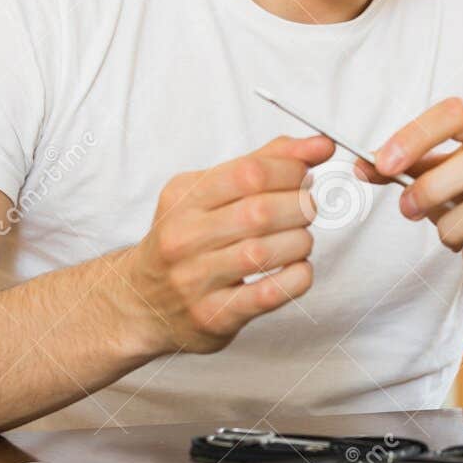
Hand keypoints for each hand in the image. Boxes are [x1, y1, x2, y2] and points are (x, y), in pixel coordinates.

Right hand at [119, 135, 333, 354]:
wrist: (142, 303)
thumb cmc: (187, 239)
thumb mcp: (209, 192)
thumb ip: (264, 163)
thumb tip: (320, 145)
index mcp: (183, 198)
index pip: (248, 173)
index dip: (290, 170)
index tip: (303, 175)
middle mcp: (183, 238)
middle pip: (259, 213)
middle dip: (299, 207)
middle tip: (305, 209)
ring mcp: (195, 280)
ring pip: (264, 254)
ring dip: (300, 242)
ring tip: (299, 240)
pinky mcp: (212, 316)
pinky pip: (268, 295)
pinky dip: (297, 278)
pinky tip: (296, 269)